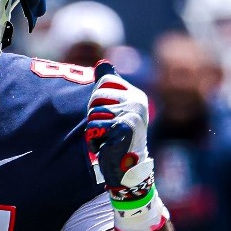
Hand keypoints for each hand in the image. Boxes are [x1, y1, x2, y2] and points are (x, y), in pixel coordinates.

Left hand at [84, 62, 155, 207]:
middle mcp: (137, 102)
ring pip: (93, 115)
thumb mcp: (116, 108)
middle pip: (96, 98)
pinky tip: (106, 147)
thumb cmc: (118, 137)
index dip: (97, 100)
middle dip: (94, 116)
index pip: (104, 82)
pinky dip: (93, 141)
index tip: (108, 114)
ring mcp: (131, 116)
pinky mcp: (122, 130)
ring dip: (94, 131)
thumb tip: (102, 62)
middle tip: (108, 130)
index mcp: (135, 95)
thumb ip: (109, 85)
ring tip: (107, 139)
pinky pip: (92, 129)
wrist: (127, 168)